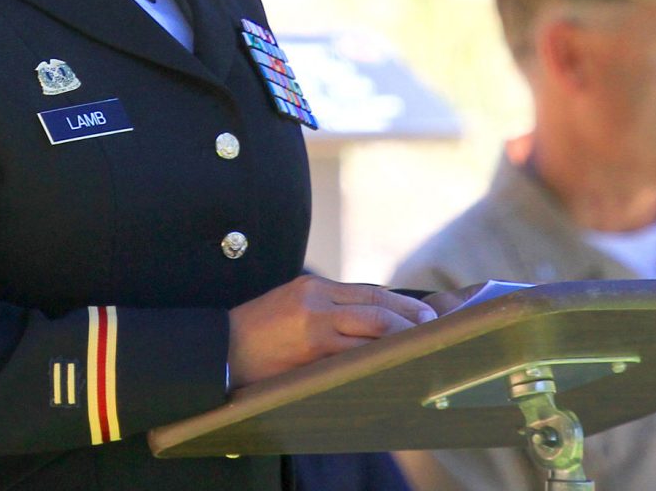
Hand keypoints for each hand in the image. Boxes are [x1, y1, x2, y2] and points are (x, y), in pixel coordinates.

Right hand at [227, 274, 435, 388]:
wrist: (222, 350)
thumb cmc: (258, 331)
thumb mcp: (292, 304)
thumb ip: (328, 308)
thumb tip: (372, 321)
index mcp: (314, 287)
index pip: (370, 293)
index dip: (402, 304)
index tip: (426, 314)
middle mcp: (317, 301)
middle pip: (377, 309)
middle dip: (409, 321)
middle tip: (433, 332)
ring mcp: (314, 326)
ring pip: (370, 331)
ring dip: (399, 342)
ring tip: (419, 351)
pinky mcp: (309, 352)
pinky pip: (353, 357)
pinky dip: (375, 361)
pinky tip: (389, 368)